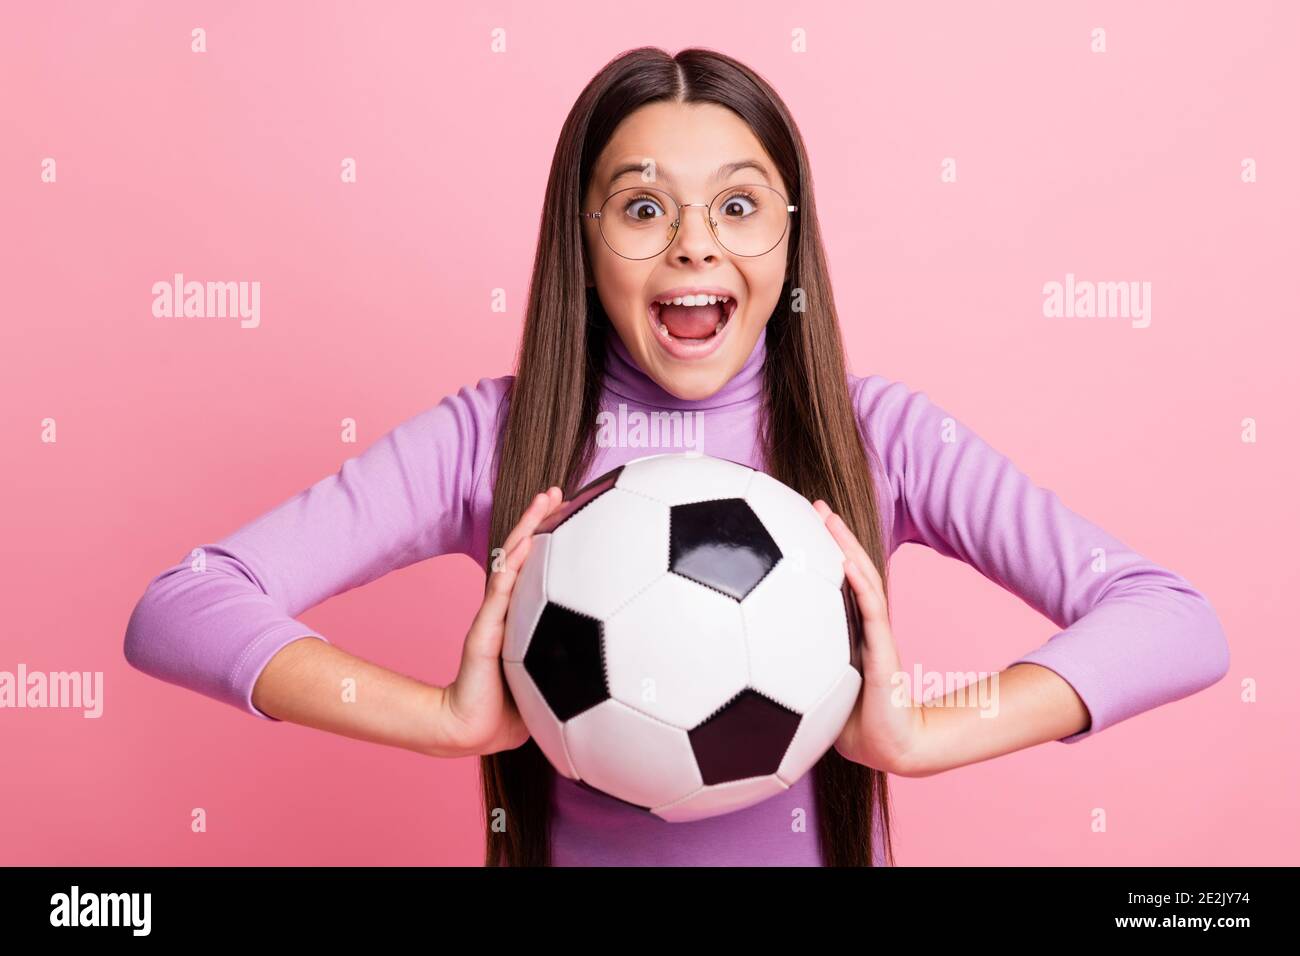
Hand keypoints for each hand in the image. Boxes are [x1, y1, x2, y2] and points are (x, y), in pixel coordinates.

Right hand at [440, 486, 563, 756]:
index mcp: (521, 616)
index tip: (573, 513)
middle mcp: (507, 608)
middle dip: (538, 519)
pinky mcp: (483, 632)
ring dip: (527, 528)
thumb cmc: (511, 709)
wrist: (471, 728)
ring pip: (511, 561)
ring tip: (544, 500)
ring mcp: (493, 616)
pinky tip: (527, 544)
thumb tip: (620, 665)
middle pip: (522, 553)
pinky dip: (514, 567)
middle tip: (557, 491)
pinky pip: (500, 593)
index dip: (551, 539)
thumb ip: (575, 667)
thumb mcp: (550, 683)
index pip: (537, 568)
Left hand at [812, 500, 928, 776]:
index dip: (819, 551)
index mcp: (844, 631)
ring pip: (863, 579)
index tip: (796, 522)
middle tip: (813, 503)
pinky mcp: (883, 652)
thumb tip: (739, 665)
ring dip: (846, 545)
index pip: (833, 581)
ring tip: (827, 516)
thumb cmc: (850, 725)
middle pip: (850, 568)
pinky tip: (845, 563)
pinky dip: (859, 584)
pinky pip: (871, 612)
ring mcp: (875, 635)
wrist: (889, 748)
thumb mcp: (810, 692)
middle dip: (832, 533)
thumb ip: (787, 673)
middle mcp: (861, 625)